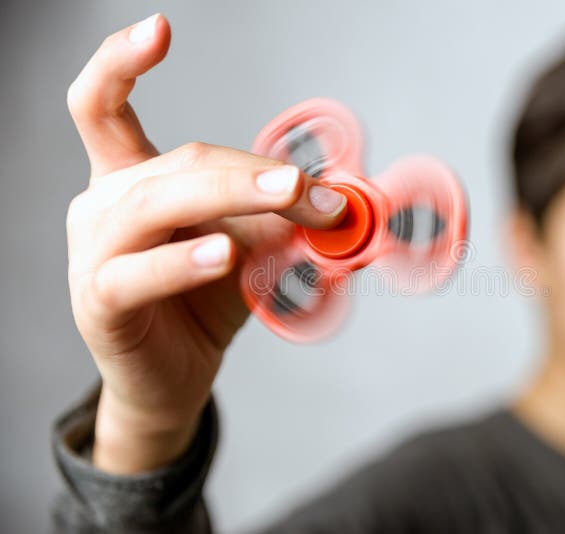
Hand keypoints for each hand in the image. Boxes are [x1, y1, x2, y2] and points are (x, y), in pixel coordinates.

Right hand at [66, 13, 346, 473]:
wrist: (175, 376)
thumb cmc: (205, 302)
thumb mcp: (251, 247)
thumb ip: (283, 218)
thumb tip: (345, 196)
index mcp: (130, 179)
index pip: (102, 105)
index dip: (121, 61)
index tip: (159, 28)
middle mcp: (102, 205)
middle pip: (176, 161)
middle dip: (252, 170)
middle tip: (313, 186)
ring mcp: (94, 253)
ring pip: (157, 203)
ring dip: (232, 196)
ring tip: (290, 199)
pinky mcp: (100, 302)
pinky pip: (139, 273)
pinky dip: (184, 261)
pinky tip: (223, 254)